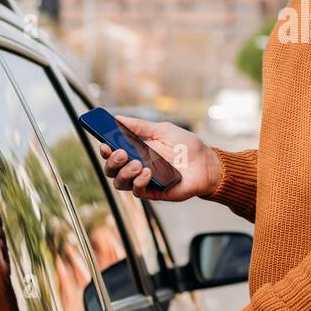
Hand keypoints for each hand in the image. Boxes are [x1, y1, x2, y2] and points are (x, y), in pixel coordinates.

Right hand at [100, 115, 219, 202]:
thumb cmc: (186, 146)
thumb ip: (140, 126)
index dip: (104, 149)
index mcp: (135, 150)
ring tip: (137, 163)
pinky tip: (148, 172)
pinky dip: (139, 182)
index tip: (103, 143)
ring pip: (120, 183)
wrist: (206, 163)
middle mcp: (136, 166)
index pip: (112, 152)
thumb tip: (117, 118)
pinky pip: (138, 191)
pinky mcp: (154, 192)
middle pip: (111, 169)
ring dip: (124, 172)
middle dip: (111, 161)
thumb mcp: (163, 130)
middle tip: (121, 153)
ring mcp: (144, 180)